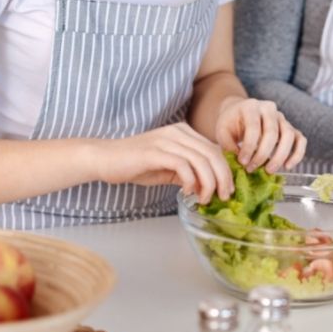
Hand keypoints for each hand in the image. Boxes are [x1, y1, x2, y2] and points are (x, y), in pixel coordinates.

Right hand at [96, 123, 232, 203]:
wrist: (105, 159)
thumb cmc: (136, 164)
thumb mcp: (168, 167)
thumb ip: (189, 172)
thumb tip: (207, 186)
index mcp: (184, 132)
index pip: (214, 149)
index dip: (226, 170)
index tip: (227, 189)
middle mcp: (178, 132)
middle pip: (212, 153)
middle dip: (223, 178)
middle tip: (224, 197)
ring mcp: (166, 140)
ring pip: (201, 160)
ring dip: (208, 182)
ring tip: (205, 198)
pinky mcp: (154, 152)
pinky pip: (182, 165)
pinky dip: (190, 181)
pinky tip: (187, 192)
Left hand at [215, 97, 306, 172]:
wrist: (239, 113)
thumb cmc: (230, 123)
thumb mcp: (222, 131)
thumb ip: (229, 145)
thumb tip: (242, 162)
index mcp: (251, 107)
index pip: (253, 127)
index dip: (249, 147)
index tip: (242, 162)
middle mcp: (269, 109)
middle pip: (272, 132)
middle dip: (262, 154)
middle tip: (252, 169)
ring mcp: (282, 118)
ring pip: (289, 135)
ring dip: (280, 156)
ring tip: (269, 170)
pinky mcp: (290, 128)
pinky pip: (300, 139)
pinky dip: (297, 154)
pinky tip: (288, 166)